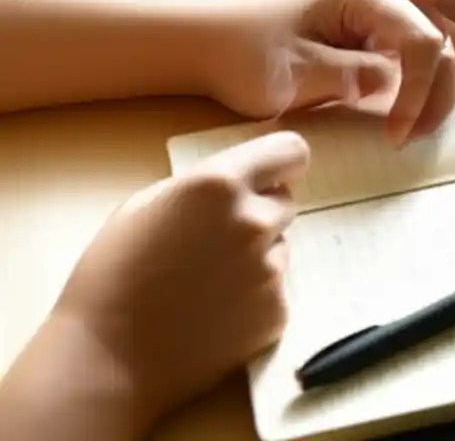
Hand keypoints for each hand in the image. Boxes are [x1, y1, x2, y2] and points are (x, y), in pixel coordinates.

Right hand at [0, 132, 308, 438]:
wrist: (109, 358)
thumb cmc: (113, 275)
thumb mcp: (149, 205)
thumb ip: (204, 187)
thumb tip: (245, 182)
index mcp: (220, 185)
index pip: (291, 151)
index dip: (280, 163)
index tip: (269, 175)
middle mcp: (256, 222)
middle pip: (285, 202)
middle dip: (261, 212)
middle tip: (217, 238)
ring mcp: (272, 269)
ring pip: (279, 247)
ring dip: (256, 255)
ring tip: (206, 281)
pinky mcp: (278, 311)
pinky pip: (276, 289)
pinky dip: (254, 296)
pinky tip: (214, 311)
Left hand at [205, 0, 454, 144]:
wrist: (207, 46)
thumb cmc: (243, 54)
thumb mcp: (296, 72)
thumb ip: (353, 73)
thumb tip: (395, 80)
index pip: (420, 38)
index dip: (419, 89)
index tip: (396, 134)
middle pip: (438, 39)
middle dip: (437, 90)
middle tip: (411, 136)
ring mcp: (377, 17)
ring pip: (438, 41)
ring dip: (442, 84)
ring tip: (422, 126)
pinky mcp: (372, 37)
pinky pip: (420, 47)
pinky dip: (439, 67)